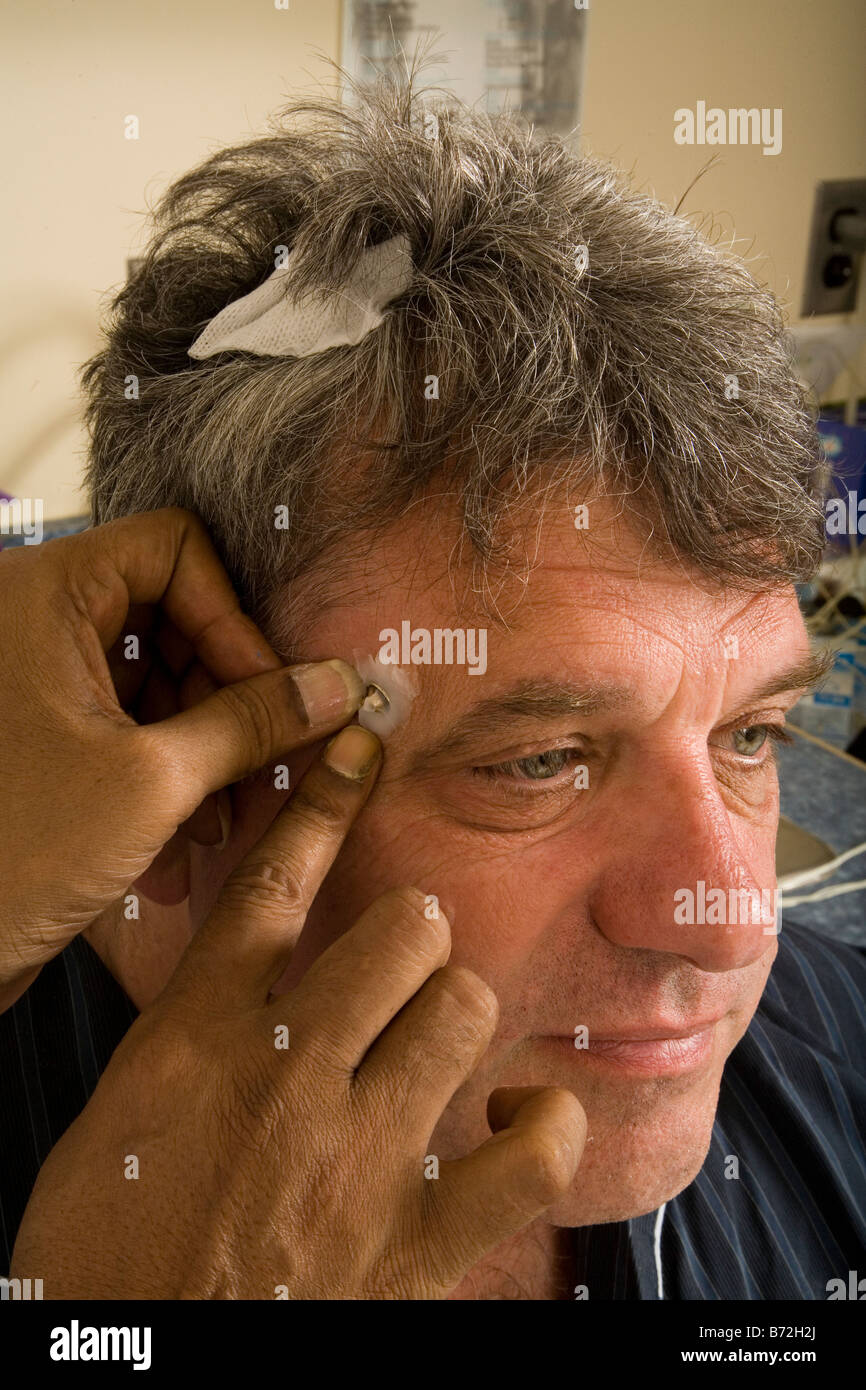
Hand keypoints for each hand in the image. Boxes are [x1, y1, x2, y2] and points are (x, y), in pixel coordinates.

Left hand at [0, 507, 364, 1009]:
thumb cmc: (10, 853)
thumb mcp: (155, 782)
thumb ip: (255, 723)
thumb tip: (332, 687)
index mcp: (43, 596)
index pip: (174, 550)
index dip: (231, 618)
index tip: (269, 691)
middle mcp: (33, 624)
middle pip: (172, 618)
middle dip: (225, 699)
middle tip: (260, 764)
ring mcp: (33, 681)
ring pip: (155, 681)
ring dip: (203, 751)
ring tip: (213, 825)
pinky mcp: (39, 737)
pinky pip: (125, 728)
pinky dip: (163, 778)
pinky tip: (175, 851)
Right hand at [10, 723, 585, 1298]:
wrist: (135, 1381)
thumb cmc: (106, 1250)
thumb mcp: (121, 1110)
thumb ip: (193, 1032)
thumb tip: (250, 983)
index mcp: (199, 1037)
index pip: (273, 882)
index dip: (325, 802)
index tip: (360, 744)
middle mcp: (289, 1074)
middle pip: (403, 928)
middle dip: (409, 936)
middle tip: (396, 973)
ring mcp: (362, 1154)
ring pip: (463, 1007)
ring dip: (454, 1014)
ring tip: (432, 1046)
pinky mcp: (419, 1239)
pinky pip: (535, 1151)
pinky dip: (540, 1127)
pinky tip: (512, 1122)